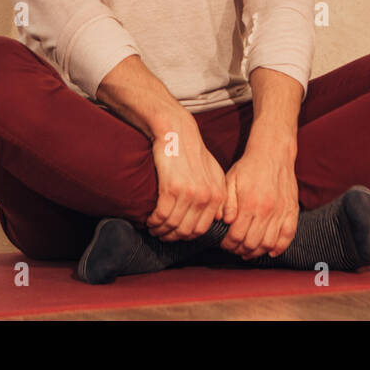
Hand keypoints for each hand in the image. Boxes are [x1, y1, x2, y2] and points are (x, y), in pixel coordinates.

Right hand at [146, 119, 227, 241]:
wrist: (178, 132)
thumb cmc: (194, 152)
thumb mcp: (215, 173)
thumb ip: (220, 196)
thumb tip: (220, 218)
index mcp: (217, 195)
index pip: (202, 229)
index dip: (186, 236)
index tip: (175, 234)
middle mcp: (206, 197)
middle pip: (186, 231)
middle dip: (172, 236)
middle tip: (161, 234)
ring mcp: (189, 193)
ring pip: (173, 225)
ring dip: (160, 230)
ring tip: (153, 228)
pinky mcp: (172, 188)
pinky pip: (161, 215)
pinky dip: (154, 221)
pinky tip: (149, 220)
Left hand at [221, 142, 298, 258]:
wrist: (272, 153)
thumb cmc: (248, 167)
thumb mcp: (231, 180)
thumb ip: (228, 203)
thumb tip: (226, 222)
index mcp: (249, 204)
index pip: (237, 235)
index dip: (228, 244)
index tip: (224, 244)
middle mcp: (266, 211)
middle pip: (252, 243)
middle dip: (240, 250)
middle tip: (234, 249)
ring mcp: (281, 212)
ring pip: (269, 243)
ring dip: (257, 252)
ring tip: (248, 251)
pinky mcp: (292, 211)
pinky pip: (288, 236)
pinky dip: (280, 247)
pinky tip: (270, 251)